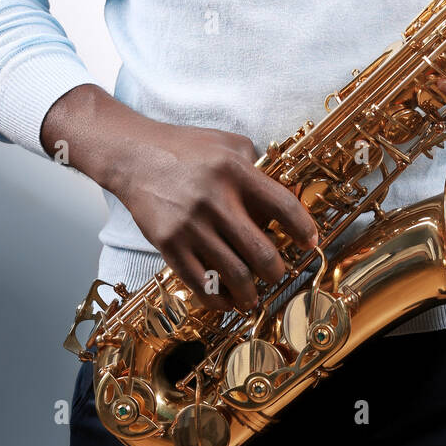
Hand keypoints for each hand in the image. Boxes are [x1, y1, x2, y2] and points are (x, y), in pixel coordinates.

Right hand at [111, 124, 319, 311]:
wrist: (135, 155)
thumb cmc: (187, 148)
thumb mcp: (228, 143)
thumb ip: (256, 167)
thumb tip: (278, 202)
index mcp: (236, 171)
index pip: (282, 205)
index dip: (303, 228)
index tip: (310, 242)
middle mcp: (216, 200)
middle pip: (260, 251)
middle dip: (276, 271)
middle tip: (279, 274)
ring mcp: (191, 225)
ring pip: (233, 273)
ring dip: (250, 292)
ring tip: (254, 296)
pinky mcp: (169, 243)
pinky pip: (199, 282)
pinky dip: (217, 298)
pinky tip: (226, 301)